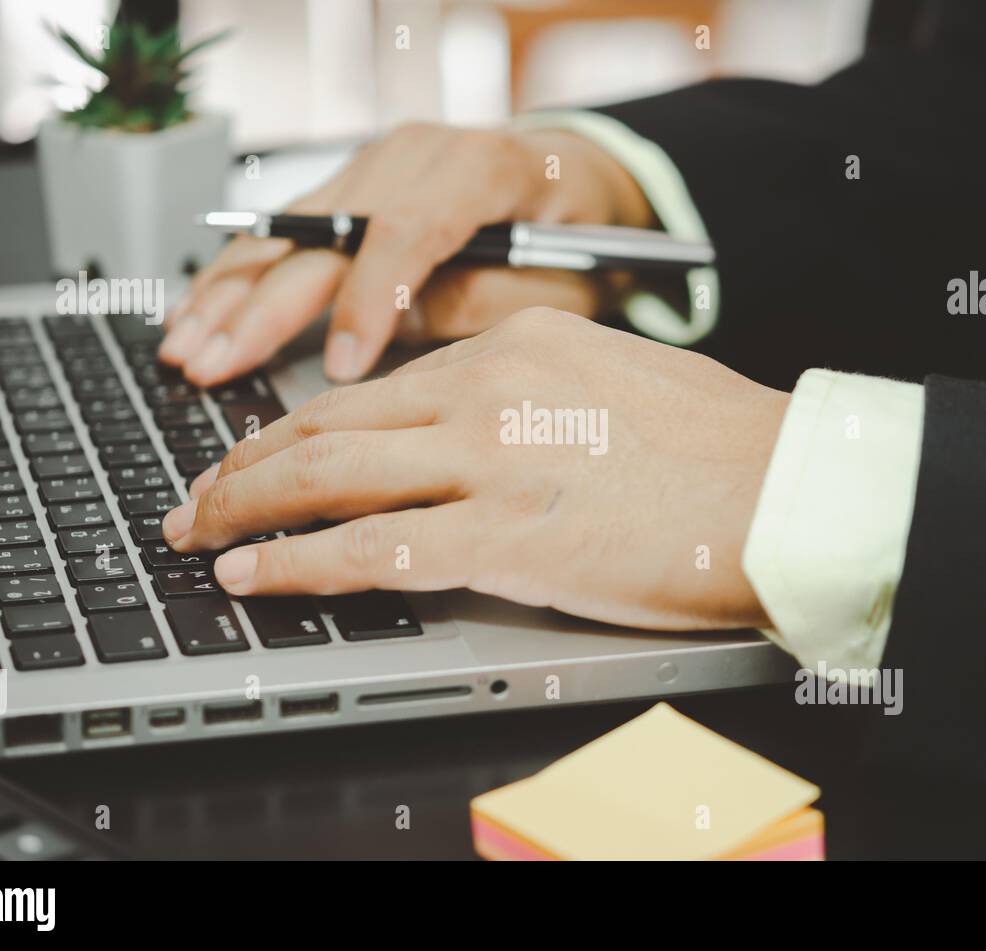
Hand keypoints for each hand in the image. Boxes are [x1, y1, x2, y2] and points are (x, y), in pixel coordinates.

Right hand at [159, 123, 655, 385]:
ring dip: (231, 292)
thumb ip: (481, 306)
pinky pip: (286, 226)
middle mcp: (419, 154)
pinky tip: (199, 308)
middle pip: (328, 229)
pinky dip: (240, 272)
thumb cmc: (575, 241)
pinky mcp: (354, 182)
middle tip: (216, 365)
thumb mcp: (560, 286)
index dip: (368, 301)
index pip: (408, 230)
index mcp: (483, 167)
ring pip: (290, 226)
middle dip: (265, 306)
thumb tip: (394, 339)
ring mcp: (380, 163)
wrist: (572, 184)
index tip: (340, 367)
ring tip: (186, 347)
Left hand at [161, 308, 787, 630]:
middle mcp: (490, 390)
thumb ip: (533, 398)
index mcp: (517, 348)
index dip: (301, 425)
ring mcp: (493, 461)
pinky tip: (253, 574)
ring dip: (247, 507)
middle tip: (196, 495)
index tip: (264, 452)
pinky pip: (372, 550)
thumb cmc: (720, 445)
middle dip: (246, 464)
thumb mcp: (612, 382)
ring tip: (197, 535)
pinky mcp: (507, 538)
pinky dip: (298, 563)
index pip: (378, 389)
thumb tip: (472, 438)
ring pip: (331, 475)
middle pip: (330, 423)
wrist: (789, 487)